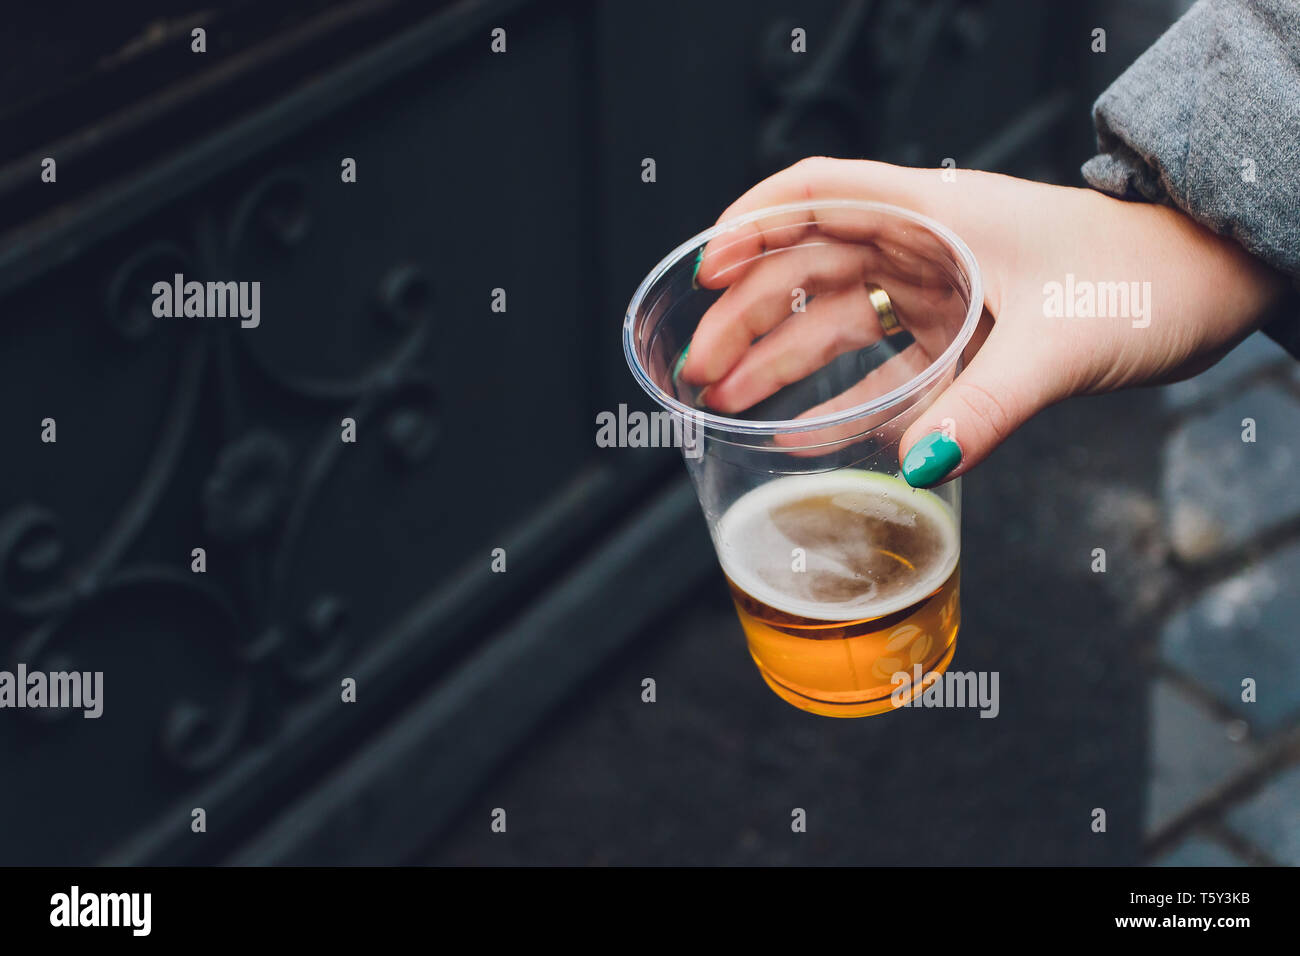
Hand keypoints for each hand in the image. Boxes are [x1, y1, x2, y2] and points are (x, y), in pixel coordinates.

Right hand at [678, 157, 1286, 485]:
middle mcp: (928, 243)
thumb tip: (916, 465)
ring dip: (780, 358)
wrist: (1213, 282)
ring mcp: (942, 287)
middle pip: (808, 266)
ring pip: (837, 315)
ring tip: (729, 402)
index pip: (819, 193)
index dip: (751, 225)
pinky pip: (884, 361)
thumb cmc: (1148, 278)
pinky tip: (806, 431)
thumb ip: (988, 403)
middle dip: (746, 314)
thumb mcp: (1062, 341)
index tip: (704, 271)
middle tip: (700, 368)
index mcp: (939, 212)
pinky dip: (842, 394)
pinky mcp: (963, 328)